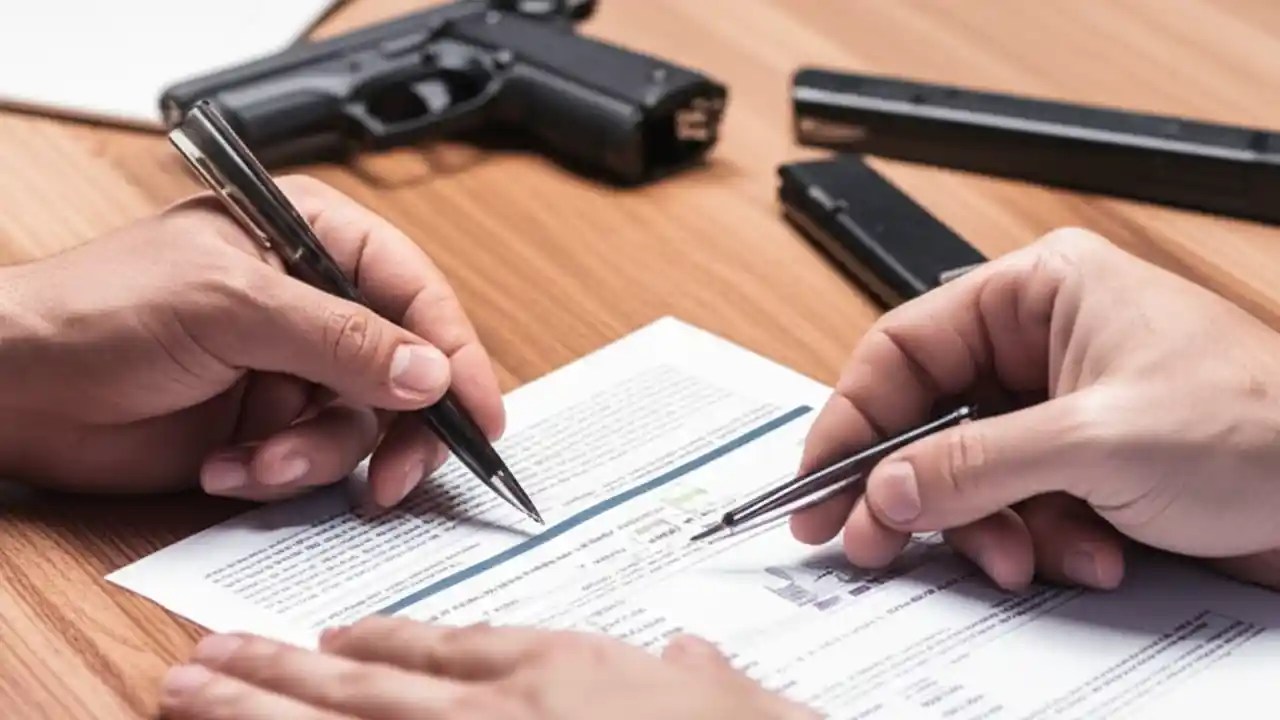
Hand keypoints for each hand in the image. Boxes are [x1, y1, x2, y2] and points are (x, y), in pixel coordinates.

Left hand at [0, 176, 502, 505]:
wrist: (13, 389)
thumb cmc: (101, 312)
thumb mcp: (233, 308)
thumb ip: (342, 340)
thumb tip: (431, 373)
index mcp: (314, 239)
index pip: (415, 292)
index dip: (454, 354)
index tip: (482, 415)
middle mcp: (314, 304)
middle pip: (406, 369)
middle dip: (400, 427)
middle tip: (396, 476)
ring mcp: (293, 368)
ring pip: (362, 426)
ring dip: (315, 457)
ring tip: (259, 460)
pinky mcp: (269, 425)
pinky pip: (314, 461)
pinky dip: (278, 473)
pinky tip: (228, 466)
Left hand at [157, 618, 816, 719]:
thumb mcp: (730, 696)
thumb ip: (696, 668)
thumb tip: (687, 652)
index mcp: (559, 666)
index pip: (446, 644)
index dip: (376, 640)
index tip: (326, 637)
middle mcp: (502, 707)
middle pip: (365, 683)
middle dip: (273, 671)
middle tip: (199, 656)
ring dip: (254, 713)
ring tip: (183, 694)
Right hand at [792, 228, 1279, 590]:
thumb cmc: (1261, 427)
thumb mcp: (1096, 441)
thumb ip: (973, 464)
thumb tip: (886, 487)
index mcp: (1037, 293)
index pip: (902, 346)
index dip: (852, 417)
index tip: (820, 480)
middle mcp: (1040, 344)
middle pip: (926, 418)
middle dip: (915, 490)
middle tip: (873, 543)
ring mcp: (1057, 409)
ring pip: (965, 474)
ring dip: (990, 528)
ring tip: (1024, 558)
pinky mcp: (1078, 466)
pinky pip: (1013, 506)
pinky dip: (1035, 542)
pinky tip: (1087, 553)